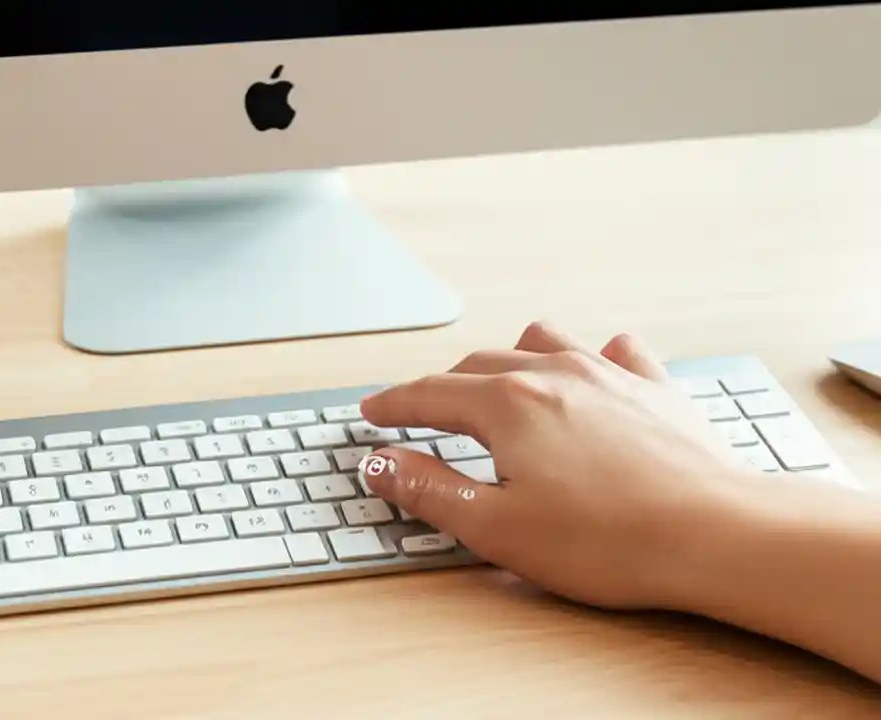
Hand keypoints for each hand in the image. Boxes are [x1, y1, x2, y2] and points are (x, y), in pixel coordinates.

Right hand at [358, 322, 761, 609]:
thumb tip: (380, 463)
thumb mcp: (496, 527)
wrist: (717, 534)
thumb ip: (429, 488)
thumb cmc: (611, 539)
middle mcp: (555, 373)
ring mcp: (609, 374)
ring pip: (542, 342)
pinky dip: (590, 355)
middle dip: (442, 387)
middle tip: (421, 411)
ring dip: (509, 358)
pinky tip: (592, 371)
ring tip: (499, 383)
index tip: (373, 413)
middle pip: (478, 366)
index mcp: (508, 404)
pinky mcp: (656, 389)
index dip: (393, 406)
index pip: (429, 395)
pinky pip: (615, 350)